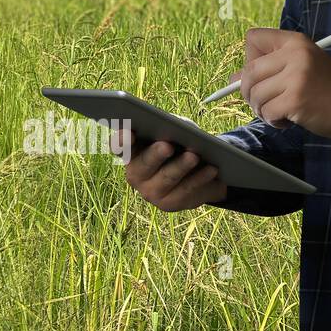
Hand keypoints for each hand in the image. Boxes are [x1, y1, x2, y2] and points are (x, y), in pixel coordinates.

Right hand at [110, 130, 226, 211]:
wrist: (200, 174)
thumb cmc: (182, 144)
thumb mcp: (177, 131)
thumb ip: (172, 127)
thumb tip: (177, 127)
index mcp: (131, 153)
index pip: (119, 147)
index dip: (121, 140)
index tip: (130, 131)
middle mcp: (135, 175)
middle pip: (143, 164)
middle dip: (155, 155)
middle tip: (167, 145)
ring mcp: (150, 192)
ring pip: (167, 178)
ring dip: (181, 166)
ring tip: (194, 156)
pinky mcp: (169, 204)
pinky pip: (186, 190)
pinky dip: (200, 178)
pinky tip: (211, 169)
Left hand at [231, 28, 330, 138]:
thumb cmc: (324, 87)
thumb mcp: (299, 66)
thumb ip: (269, 68)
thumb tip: (232, 79)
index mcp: (295, 41)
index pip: (253, 38)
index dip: (250, 59)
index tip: (262, 73)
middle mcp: (295, 54)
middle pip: (249, 71)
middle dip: (248, 92)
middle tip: (262, 102)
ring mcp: (295, 77)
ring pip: (255, 95)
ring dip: (261, 110)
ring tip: (279, 112)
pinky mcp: (295, 100)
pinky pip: (267, 112)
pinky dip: (272, 120)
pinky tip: (286, 120)